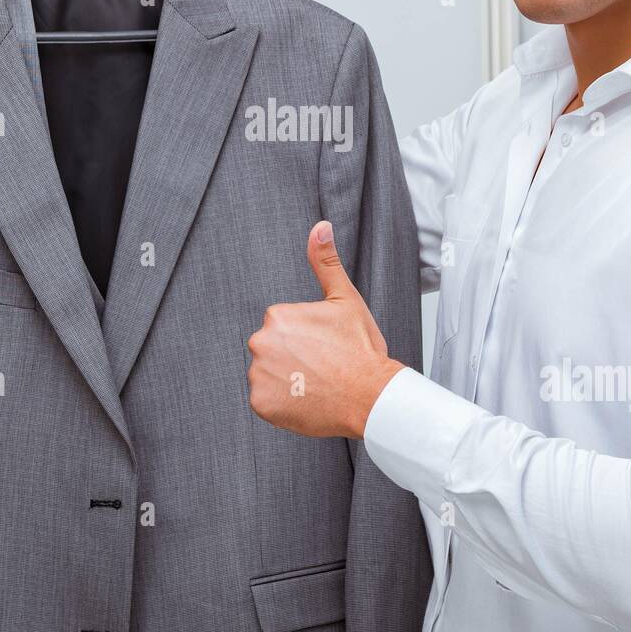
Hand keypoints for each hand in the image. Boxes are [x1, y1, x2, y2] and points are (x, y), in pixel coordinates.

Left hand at [246, 221, 403, 438]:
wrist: (371, 396)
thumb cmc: (361, 348)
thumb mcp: (345, 298)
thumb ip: (325, 262)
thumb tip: (319, 227)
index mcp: (277, 316)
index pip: (283, 328)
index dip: (307, 339)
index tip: (326, 347)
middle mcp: (260, 343)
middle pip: (272, 351)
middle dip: (293, 359)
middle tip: (323, 367)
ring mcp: (259, 375)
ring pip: (269, 376)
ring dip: (287, 381)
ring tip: (317, 385)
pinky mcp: (261, 404)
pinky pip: (267, 401)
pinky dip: (283, 404)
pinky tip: (307, 401)